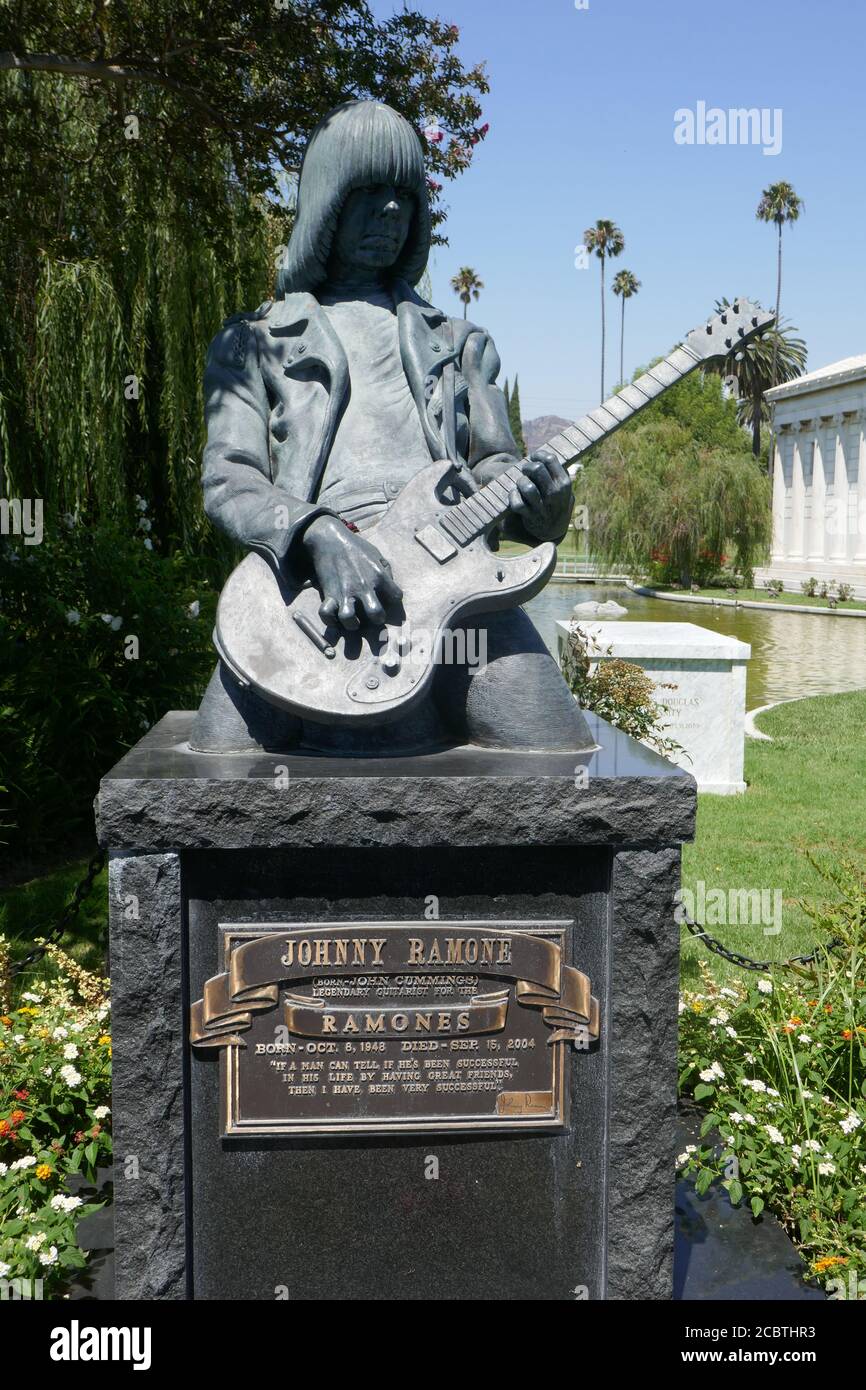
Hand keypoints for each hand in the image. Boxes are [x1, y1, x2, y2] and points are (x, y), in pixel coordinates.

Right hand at [303, 515, 401, 629]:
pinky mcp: (328, 594)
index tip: (387, 598)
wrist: (330, 539)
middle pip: (376, 615)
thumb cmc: (356, 547)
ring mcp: (344, 592)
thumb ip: (386, 570)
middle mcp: (363, 587)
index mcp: (378, 576)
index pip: (396, 597)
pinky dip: (329, 620)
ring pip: (349, 620)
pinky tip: (335, 617)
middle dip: (377, 620)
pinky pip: (326, 614)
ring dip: (352, 625)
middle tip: (372, 616)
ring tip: (353, 621)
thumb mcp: (377, 554)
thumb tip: (391, 586)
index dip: (394, 599)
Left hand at [507, 450, 573, 540]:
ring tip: (522, 484)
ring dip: (520, 482)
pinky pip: (517, 503)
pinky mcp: (530, 516)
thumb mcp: (563, 488)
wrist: (554, 530)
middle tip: (526, 471)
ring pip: (526, 486)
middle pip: (536, 469)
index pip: (549, 459)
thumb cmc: (556, 502)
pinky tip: (516, 495)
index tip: (534, 458)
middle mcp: (555, 494)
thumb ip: (556, 472)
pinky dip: (513, 496)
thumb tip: (541, 455)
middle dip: (527, 467)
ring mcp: (543, 506)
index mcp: (564, 483)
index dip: (538, 455)